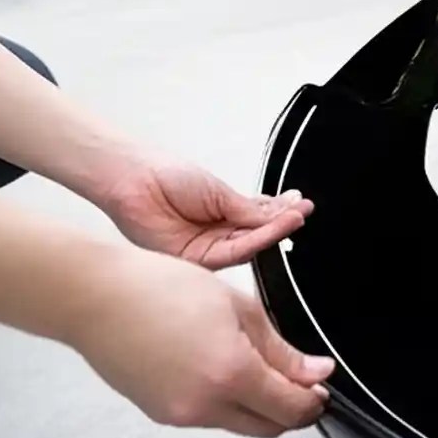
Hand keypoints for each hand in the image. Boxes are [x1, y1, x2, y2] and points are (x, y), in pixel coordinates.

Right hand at [68, 246, 334, 437]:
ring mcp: (181, 414)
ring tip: (254, 363)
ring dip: (258, 405)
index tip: (321, 387)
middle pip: (269, 427)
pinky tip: (220, 368)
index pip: (292, 408)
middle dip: (292, 410)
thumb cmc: (157, 288)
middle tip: (300, 383)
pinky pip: (209, 417)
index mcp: (231, 373)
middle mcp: (205, 404)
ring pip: (240, 424)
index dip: (314, 401)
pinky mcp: (162, 414)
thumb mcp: (238, 307)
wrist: (96, 298)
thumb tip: (314, 371)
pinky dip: (226, 401)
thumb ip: (280, 348)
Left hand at [99, 158, 312, 269]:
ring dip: (271, 233)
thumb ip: (249, 208)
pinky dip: (252, 243)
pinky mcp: (196, 261)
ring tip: (293, 219)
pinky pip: (230, 255)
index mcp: (224, 213)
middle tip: (302, 212)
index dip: (280, 213)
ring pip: (247, 247)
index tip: (301, 205)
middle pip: (256, 235)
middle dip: (281, 224)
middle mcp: (218, 233)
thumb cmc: (168, 177)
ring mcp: (207, 248)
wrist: (135, 180)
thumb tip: (279, 212)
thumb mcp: (219, 191)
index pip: (259, 218)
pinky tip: (268, 231)